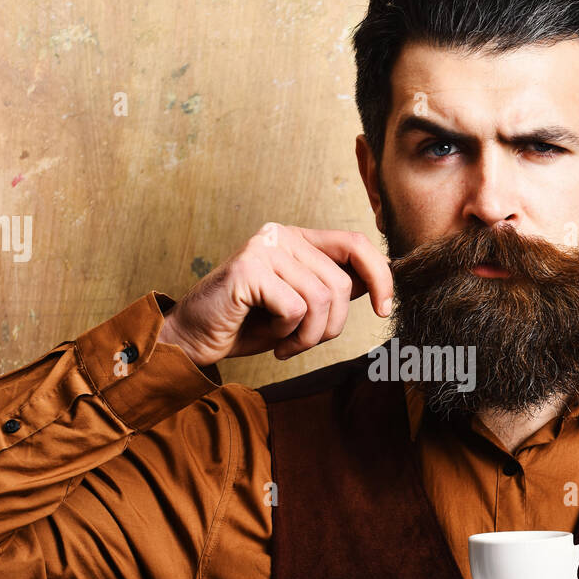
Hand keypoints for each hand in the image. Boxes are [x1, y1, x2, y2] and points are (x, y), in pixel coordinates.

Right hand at [157, 222, 393, 365]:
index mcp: (298, 239)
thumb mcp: (302, 306)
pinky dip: (286, 333)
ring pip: (320, 299)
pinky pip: (294, 309)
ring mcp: (264, 248)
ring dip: (307, 335)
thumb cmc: (247, 324)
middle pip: (340, 283)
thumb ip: (334, 288)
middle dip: (330, 327)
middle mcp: (282, 235)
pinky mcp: (248, 269)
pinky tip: (267, 335)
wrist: (194, 338)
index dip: (380, 277)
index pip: (357, 245)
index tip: (384, 310)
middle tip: (302, 343)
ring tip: (285, 343)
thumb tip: (380, 280)